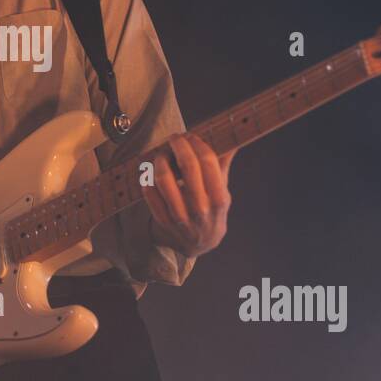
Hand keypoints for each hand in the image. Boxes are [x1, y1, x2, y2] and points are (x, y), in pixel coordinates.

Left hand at [141, 132, 235, 257]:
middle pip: (187, 166)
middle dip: (179, 145)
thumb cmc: (212, 212)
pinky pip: (150, 193)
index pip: (208, 162)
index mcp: (219, 199)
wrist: (199, 244)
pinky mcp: (163, 221)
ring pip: (164, 179)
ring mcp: (180, 217)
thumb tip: (231, 140)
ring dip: (161, 160)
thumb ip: (223, 166)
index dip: (197, 143)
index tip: (192, 136)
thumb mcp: (223, 192)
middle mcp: (201, 209)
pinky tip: (152, 171)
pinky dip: (149, 178)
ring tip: (162, 154)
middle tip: (175, 137)